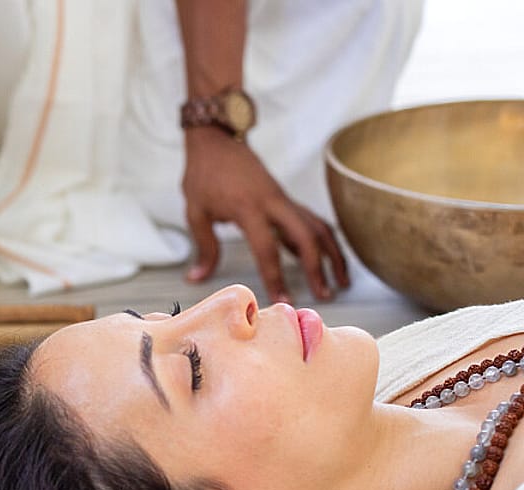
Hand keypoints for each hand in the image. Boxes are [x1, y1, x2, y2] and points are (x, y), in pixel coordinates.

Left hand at [181, 127, 346, 303]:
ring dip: (333, 255)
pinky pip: (312, 220)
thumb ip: (203, 247)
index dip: (276, 277)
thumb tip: (195, 279)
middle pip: (306, 236)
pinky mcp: (287, 199)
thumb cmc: (203, 175)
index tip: (284, 300)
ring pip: (318, 227)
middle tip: (324, 296)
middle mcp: (273, 202)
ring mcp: (284, 199)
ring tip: (342, 283)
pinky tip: (330, 260)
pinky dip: (325, 240)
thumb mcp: (195, 211)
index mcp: (248, 207)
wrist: (217, 140)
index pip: (267, 248)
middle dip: (318, 267)